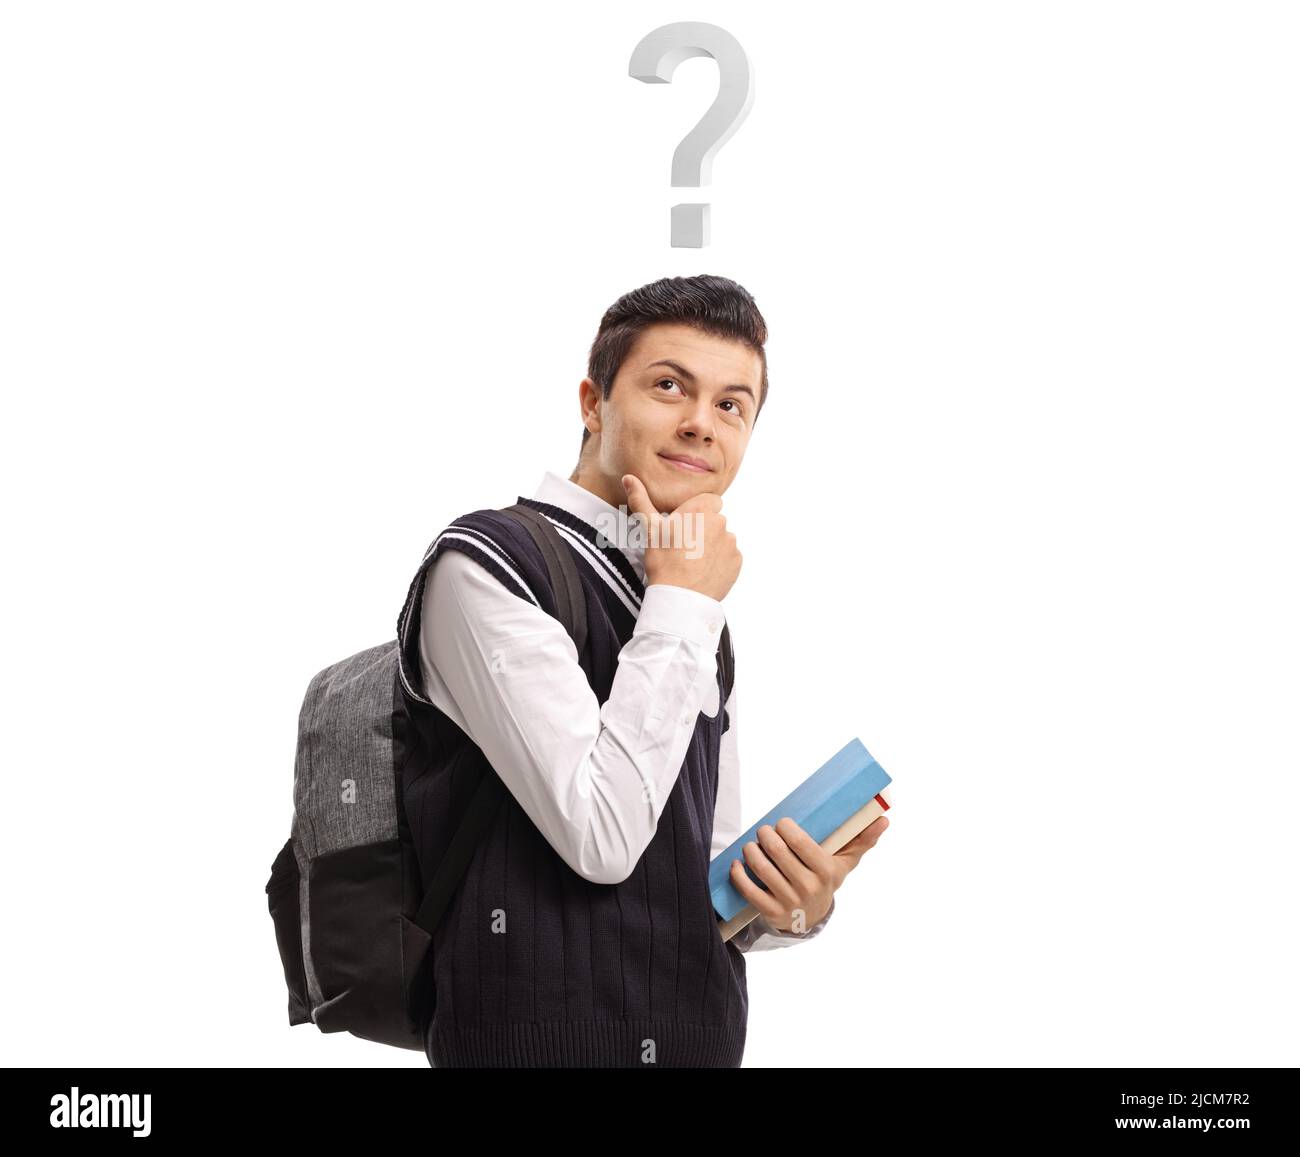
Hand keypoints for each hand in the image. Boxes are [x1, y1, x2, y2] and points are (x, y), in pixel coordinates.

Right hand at [621, 472, 741, 601]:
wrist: (679, 598)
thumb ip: (641, 500)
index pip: (709, 501)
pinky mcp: (737, 561)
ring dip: (712, 546)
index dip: (696, 513)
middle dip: (703, 530)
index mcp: (702, 510)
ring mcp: (731, 543)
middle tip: (685, 548)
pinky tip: (704, 571)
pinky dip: (720, 562)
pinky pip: (730, 556)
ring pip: (722, 539)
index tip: (684, 528)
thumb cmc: (663, 561)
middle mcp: (721, 522)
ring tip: (694, 562)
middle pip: (714, 521)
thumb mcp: (650, 528)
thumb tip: (628, 478)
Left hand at [728, 814, 889, 932]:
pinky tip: (738, 863)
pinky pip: (748, 890)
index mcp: (826, 871)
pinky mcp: (772, 913)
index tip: (782, 822)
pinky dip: (738, 874)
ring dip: (750, 850)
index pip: (799, 842)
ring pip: (761, 868)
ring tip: (752, 844)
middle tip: (764, 830)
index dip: (785, 827)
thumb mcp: (845, 862)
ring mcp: (789, 901)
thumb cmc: (826, 879)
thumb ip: (863, 840)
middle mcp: (808, 887)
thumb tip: (884, 819)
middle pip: (777, 851)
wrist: (812, 917)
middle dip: (765, 834)